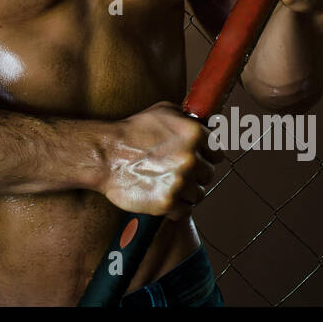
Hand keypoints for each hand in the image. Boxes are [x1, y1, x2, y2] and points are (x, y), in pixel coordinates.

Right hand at [101, 102, 222, 219]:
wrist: (105, 155)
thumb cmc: (132, 131)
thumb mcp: (163, 111)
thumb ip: (189, 118)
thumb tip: (208, 123)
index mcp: (194, 134)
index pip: (217, 152)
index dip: (205, 156)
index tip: (194, 158)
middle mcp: (191, 158)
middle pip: (209, 174)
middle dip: (195, 174)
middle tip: (176, 171)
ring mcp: (180, 182)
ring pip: (199, 194)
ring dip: (186, 191)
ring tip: (167, 183)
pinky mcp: (168, 202)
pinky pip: (186, 210)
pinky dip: (177, 207)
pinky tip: (163, 195)